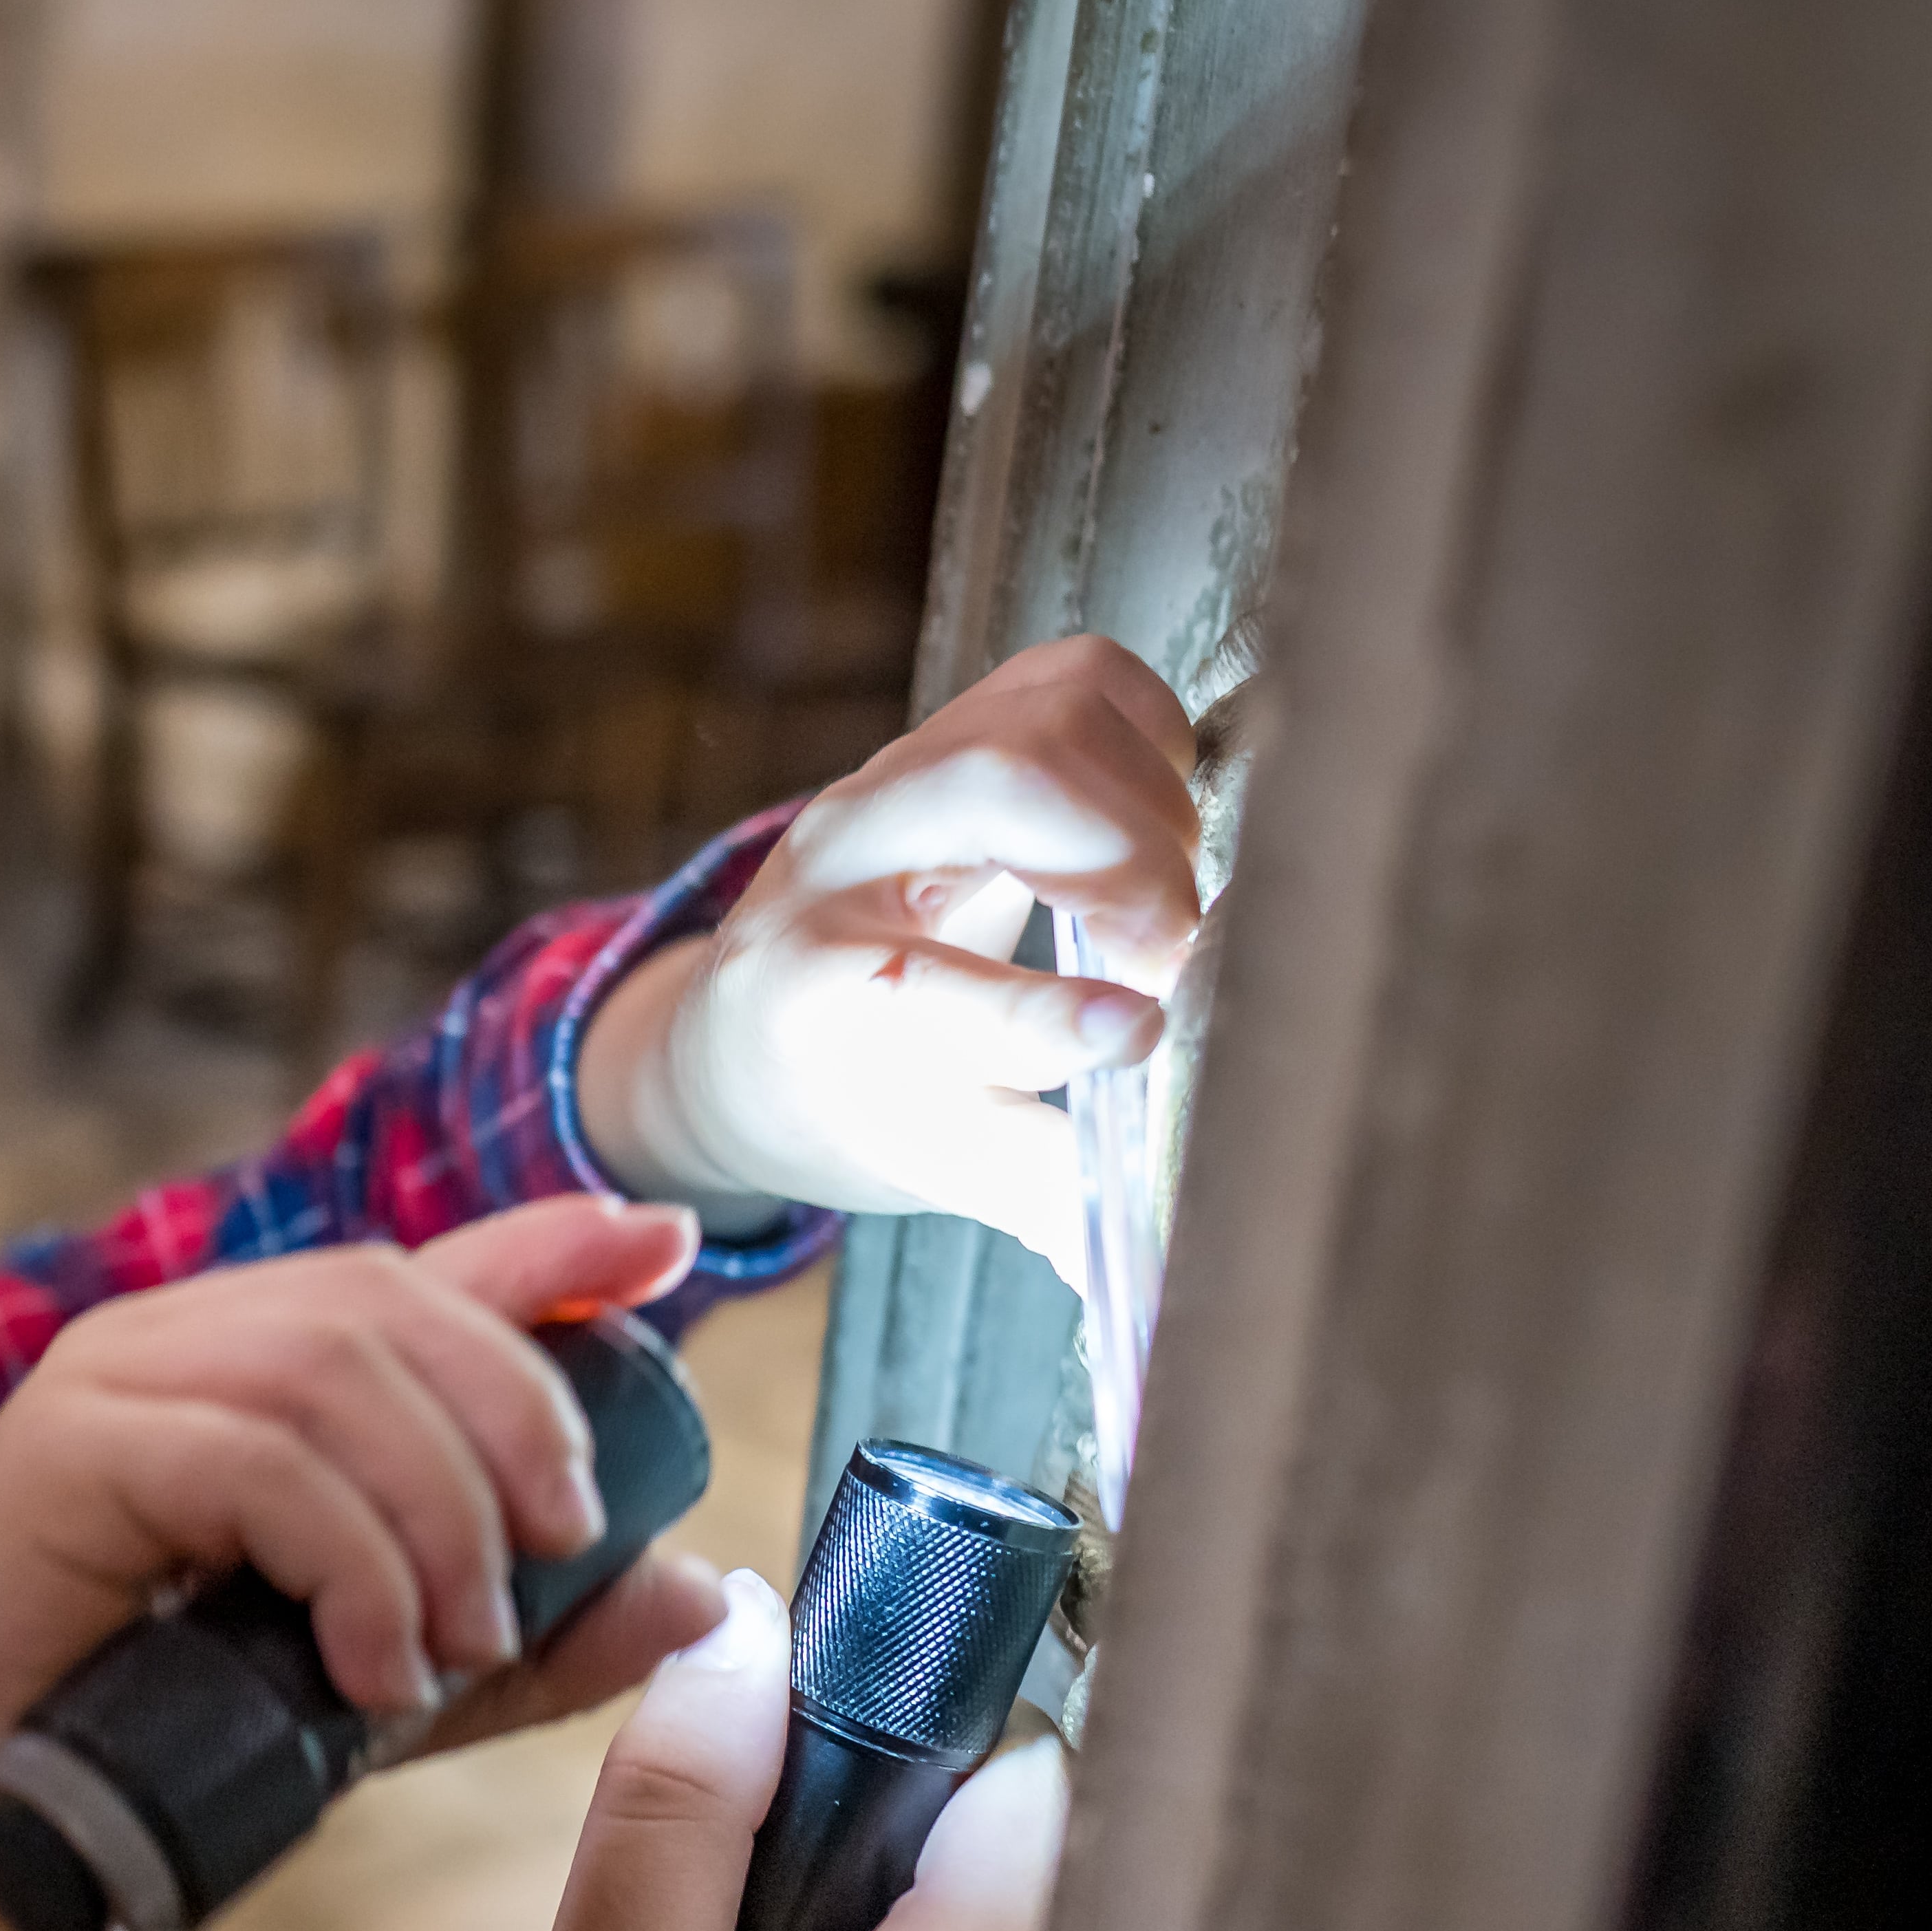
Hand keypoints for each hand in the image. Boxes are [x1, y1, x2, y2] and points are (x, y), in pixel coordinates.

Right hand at [0, 1196, 709, 1930]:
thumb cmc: (173, 1754)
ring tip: (460, 1643)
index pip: (421, 1268)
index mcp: (250, 1366)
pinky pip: (253, 1460)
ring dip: (439, 1508)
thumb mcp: (390, 1687)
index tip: (667, 1251)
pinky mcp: (60, 1454)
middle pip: (392, 1300)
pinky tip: (371, 1668)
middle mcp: (175, 1341)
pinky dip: (349, 1562)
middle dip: (515, 1413)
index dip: (551, 1244)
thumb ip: (533, 1641)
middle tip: (567, 1550)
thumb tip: (694, 1589)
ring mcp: (107, 1383)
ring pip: (332, 1369)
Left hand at [576, 635, 1202, 1290]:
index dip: (1041, 1014)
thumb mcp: (919, 1156)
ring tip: (1159, 908)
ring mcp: (896, 771)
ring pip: (1046, 719)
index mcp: (800, 981)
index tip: (1140, 1035)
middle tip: (1169, 957)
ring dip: (1145, 809)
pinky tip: (1154, 828)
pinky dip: (1150, 743)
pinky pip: (1080, 678)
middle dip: (1120, 866)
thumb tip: (1135, 1251)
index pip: (921, 980)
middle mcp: (834, 854)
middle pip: (993, 787)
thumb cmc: (850, 1095)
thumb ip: (1025, 1187)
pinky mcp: (961, 722)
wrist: (762, 1017)